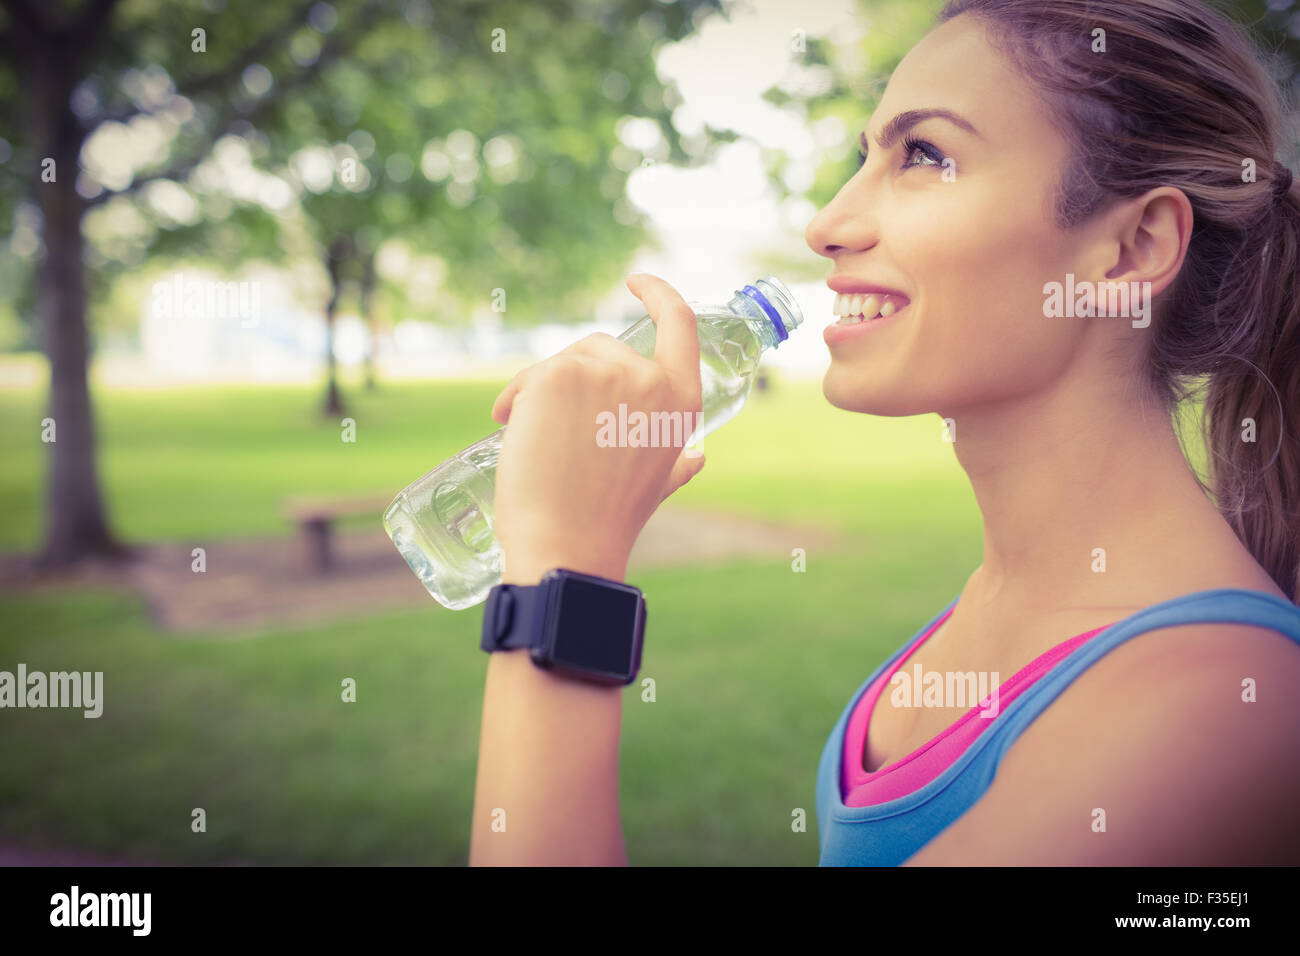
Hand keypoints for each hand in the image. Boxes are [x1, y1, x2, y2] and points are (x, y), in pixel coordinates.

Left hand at [489, 273, 706, 584]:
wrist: (566, 545)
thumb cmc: (607, 521)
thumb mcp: (656, 483)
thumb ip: (678, 464)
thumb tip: (697, 459)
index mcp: (682, 401)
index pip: (680, 324)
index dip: (658, 295)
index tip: (635, 281)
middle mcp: (651, 380)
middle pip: (600, 348)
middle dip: (571, 378)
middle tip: (549, 426)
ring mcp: (606, 373)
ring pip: (562, 362)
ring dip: (539, 392)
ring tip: (528, 438)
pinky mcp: (559, 374)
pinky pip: (531, 374)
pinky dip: (515, 399)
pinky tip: (510, 428)